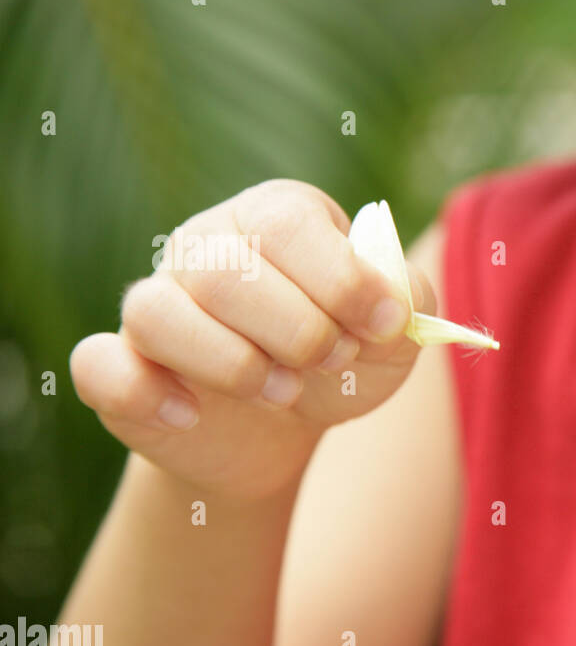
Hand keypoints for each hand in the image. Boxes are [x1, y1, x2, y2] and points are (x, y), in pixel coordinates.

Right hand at [70, 180, 433, 500]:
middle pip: (225, 270)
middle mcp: (205, 245)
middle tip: (334, 361)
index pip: (287, 224)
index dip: (341, 280)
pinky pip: (99, 364)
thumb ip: (406, 300)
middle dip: (297, 331)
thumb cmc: (345, 360)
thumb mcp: (395, 333)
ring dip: (235, 365)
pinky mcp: (122, 364)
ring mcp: (157, 302)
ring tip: (285, 392)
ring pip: (158, 313)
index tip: (383, 327)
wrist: (290, 427)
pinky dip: (145, 393)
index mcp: (275, 218)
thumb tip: (390, 300)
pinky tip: (193, 415)